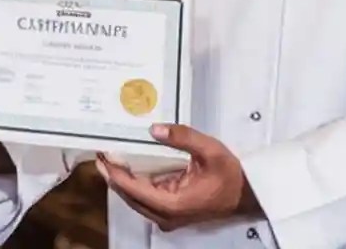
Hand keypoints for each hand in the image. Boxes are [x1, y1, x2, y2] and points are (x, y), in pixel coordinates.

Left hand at [96, 124, 261, 233]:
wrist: (246, 194)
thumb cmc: (229, 174)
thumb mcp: (210, 150)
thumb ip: (183, 138)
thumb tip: (155, 129)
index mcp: (172, 204)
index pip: (134, 189)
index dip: (115, 173)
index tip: (102, 157)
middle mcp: (165, 215)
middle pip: (130, 196)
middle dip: (113, 175)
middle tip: (100, 153)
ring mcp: (167, 216)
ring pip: (135, 199)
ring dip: (121, 180)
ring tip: (108, 158)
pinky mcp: (170, 212)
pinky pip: (145, 197)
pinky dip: (134, 183)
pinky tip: (127, 167)